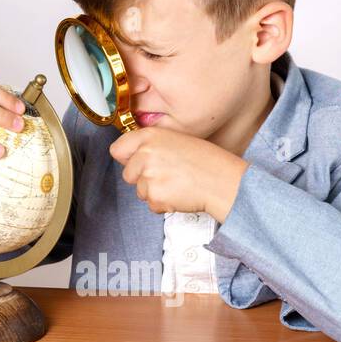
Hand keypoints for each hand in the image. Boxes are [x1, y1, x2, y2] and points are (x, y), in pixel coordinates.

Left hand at [108, 127, 249, 221]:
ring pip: (140, 191)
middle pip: (127, 174)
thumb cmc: (205, 161)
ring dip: (155, 192)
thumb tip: (132, 157)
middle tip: (167, 175)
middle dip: (143, 179)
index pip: (118, 149)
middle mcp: (145, 154)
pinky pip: (152, 205)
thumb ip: (151, 146)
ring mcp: (148, 175)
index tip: (136, 162)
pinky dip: (164, 204)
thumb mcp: (176, 140)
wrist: (222, 181)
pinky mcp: (154, 196)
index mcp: (150, 136)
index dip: (127, 158)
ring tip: (177, 183)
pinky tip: (180, 194)